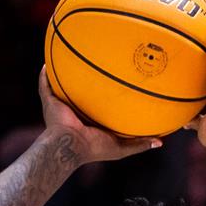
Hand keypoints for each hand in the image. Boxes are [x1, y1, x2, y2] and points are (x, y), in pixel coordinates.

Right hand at [38, 70, 160, 162]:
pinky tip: (47, 63)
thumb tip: (161, 143)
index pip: (98, 106)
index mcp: (89, 121)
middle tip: (95, 65)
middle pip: (80, 93)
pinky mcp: (49, 101)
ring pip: (61, 86)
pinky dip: (44, 75)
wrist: (70, 145)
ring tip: (69, 57)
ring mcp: (61, 106)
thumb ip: (139, 144)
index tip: (117, 83)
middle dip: (85, 81)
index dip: (105, 96)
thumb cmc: (94, 148)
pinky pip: (44, 85)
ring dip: (64, 74)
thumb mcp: (121, 148)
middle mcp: (74, 112)